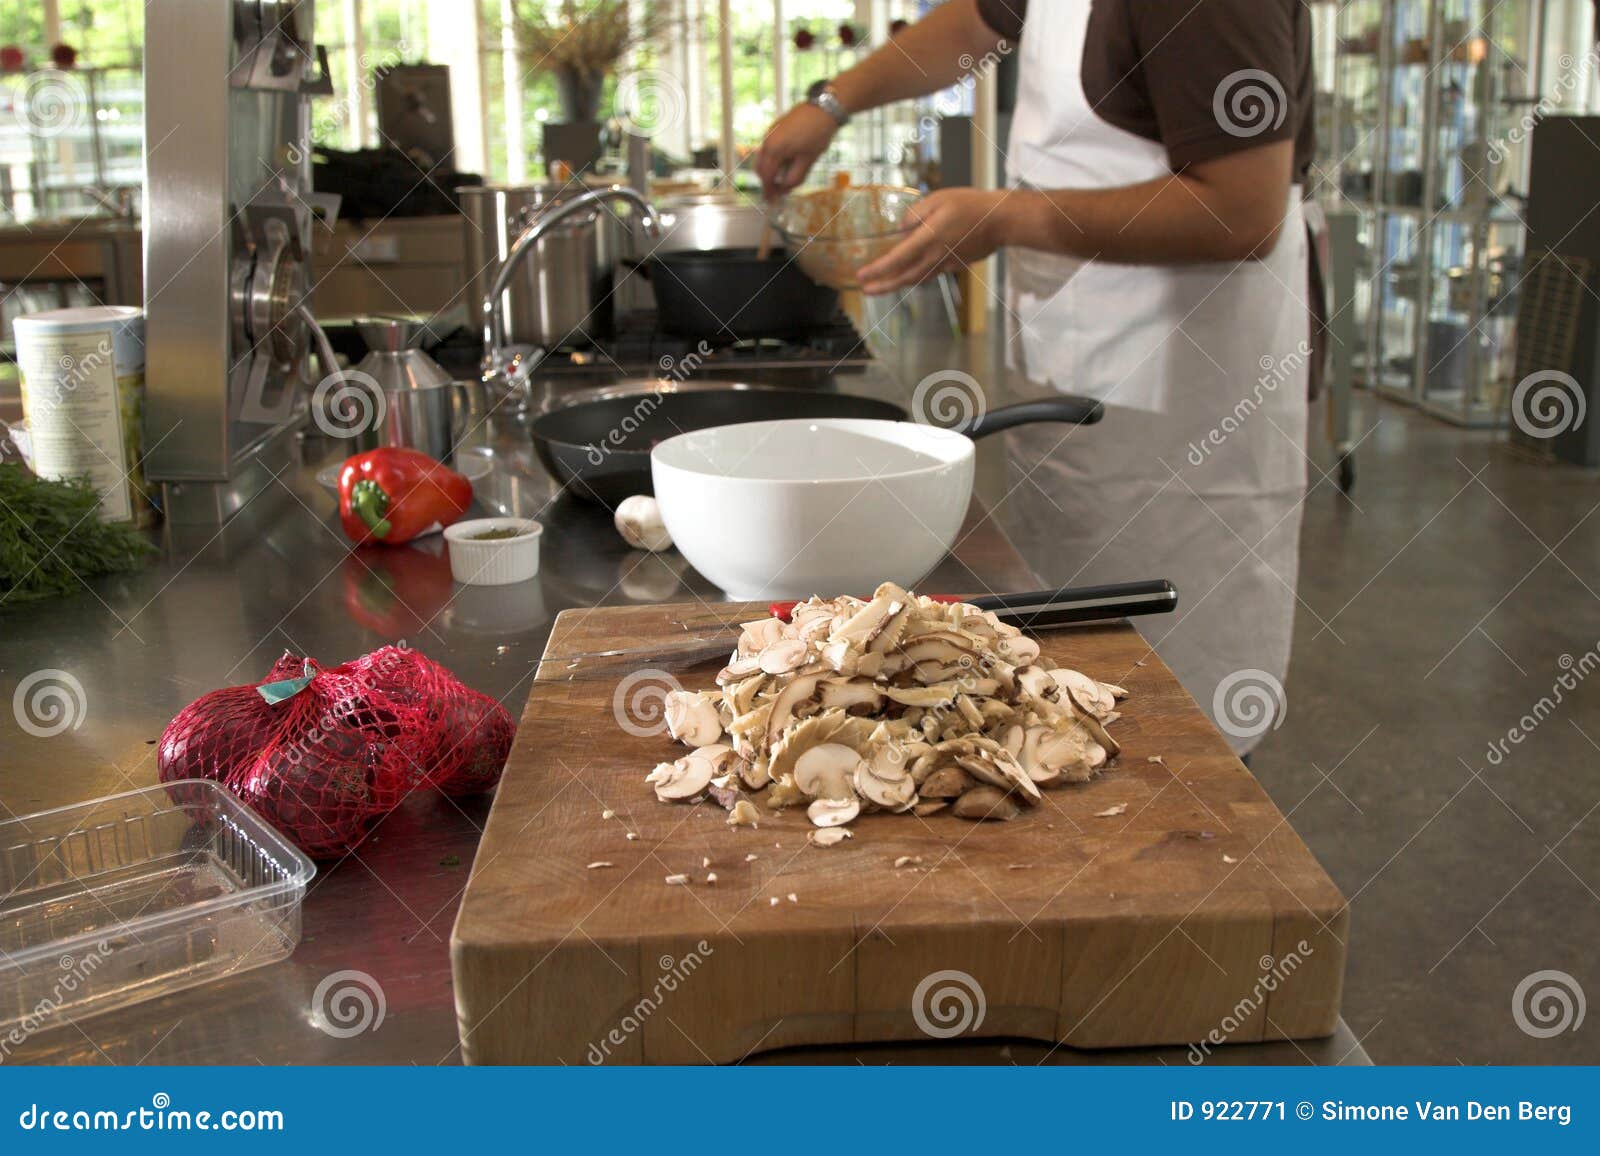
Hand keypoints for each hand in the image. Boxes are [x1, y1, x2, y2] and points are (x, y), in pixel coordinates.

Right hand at [755, 104, 839, 199]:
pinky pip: (769, 148)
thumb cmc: (818, 132)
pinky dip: (774, 159)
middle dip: (768, 182)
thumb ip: (795, 177)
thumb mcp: (808, 160)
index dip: (769, 191)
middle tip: (778, 193)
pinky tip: (786, 164)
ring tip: (784, 179)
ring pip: (764, 158)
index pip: (767, 177)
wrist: (824, 108)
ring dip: (771, 171)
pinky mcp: (775, 128)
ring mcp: (770, 132)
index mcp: (774, 149)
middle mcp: (767, 140)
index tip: (772, 201)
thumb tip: (785, 190)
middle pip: (761, 168)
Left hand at [856, 187, 1009, 295]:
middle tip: (865, 290)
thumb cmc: (971, 204)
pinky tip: (910, 273)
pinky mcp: (955, 265)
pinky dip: (917, 276)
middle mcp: (935, 256)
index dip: (877, 270)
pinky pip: (931, 273)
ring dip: (898, 283)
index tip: (861, 276)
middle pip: (904, 277)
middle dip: (883, 286)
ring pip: (917, 278)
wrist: (1001, 220)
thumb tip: (901, 228)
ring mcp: (946, 264)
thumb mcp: (938, 199)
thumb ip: (916, 214)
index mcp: (929, 239)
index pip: (897, 259)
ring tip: (882, 285)